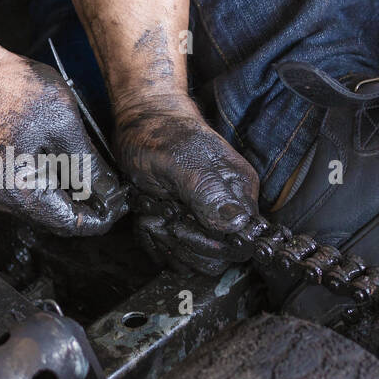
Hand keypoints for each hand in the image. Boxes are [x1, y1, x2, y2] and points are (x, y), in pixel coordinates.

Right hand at [0, 58, 127, 235]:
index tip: (118, 207)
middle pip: (50, 215)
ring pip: (37, 202)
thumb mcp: (63, 124)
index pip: (66, 222)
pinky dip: (45, 179)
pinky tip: (62, 161)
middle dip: (82, 203)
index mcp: (17, 192)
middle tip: (111, 188)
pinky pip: (22, 188)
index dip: (96, 219)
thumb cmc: (12, 89)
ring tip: (91, 171)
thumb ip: (88, 163)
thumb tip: (108, 189)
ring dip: (64, 189)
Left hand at [114, 95, 261, 275]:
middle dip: (181, 244)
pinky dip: (152, 238)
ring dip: (163, 240)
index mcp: (238, 194)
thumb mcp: (182, 162)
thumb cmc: (162, 133)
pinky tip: (148, 214)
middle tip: (162, 214)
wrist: (141, 120)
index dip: (208, 244)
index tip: (180, 223)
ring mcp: (202, 218)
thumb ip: (209, 193)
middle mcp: (224, 210)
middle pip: (213, 259)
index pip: (237, 244)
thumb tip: (236, 223)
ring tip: (153, 210)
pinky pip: (169, 250)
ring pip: (188, 258)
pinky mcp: (182, 222)